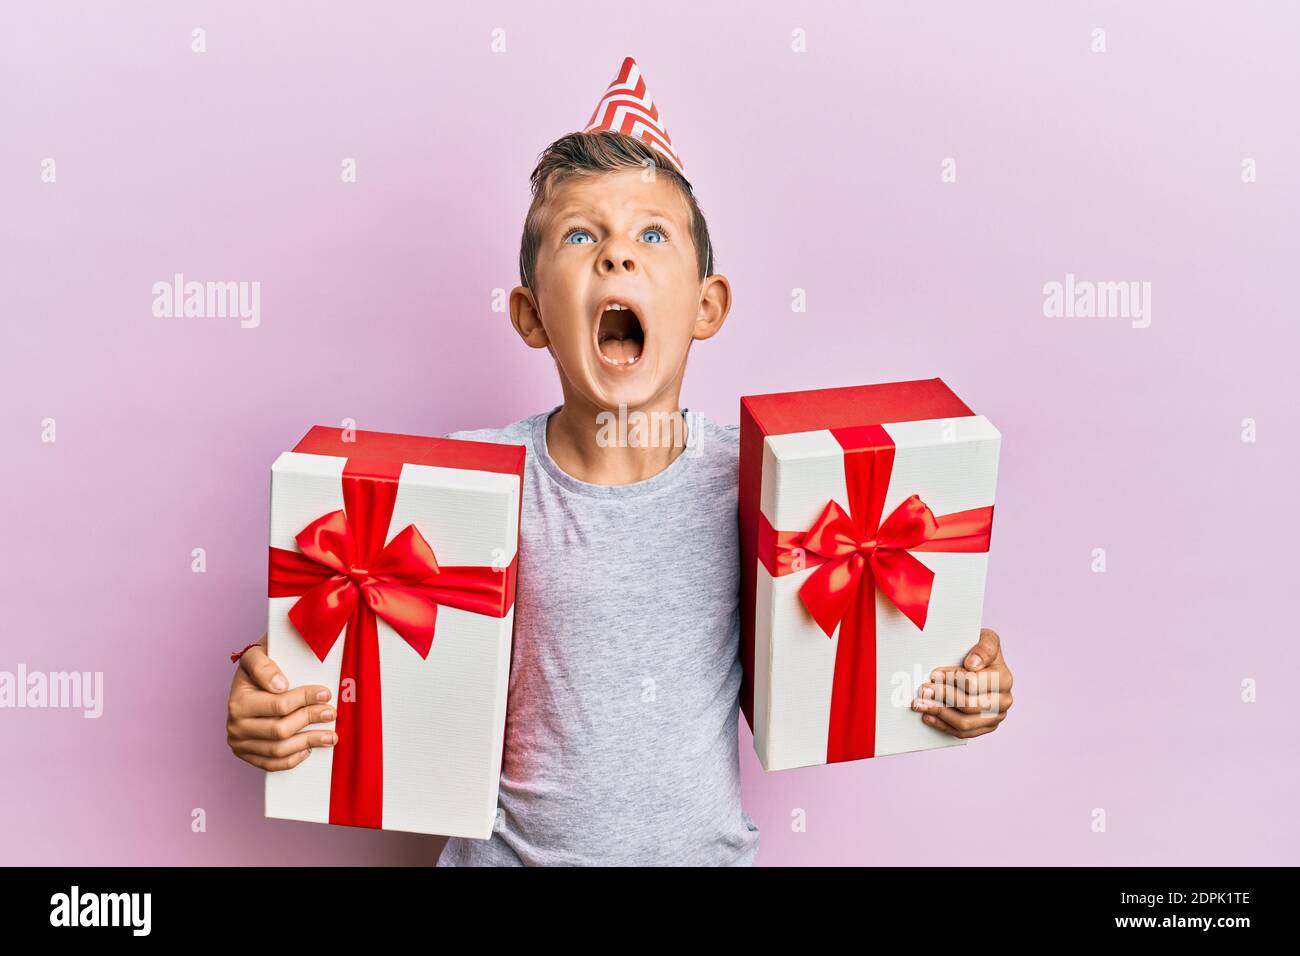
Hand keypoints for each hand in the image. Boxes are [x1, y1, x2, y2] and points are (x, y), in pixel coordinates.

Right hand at [226, 633, 337, 770]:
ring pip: (278, 750)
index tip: (326, 694)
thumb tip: (281, 685)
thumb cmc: (258, 667)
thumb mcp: (257, 656)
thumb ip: (265, 665)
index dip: (306, 699)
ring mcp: (239, 743)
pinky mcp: (246, 755)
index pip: (279, 705)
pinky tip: (309, 749)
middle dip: (310, 720)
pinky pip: (271, 765)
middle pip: (280, 730)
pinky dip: (292, 759)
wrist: (247, 681)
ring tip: (330, 735)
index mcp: (238, 702)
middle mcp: (235, 725)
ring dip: (308, 742)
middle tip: (331, 713)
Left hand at [911, 627, 1012, 738]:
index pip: (974, 683)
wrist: (979, 663)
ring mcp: (996, 716)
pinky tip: (928, 717)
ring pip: (965, 722)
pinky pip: (964, 733)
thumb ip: (984, 647)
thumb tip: (973, 664)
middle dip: (942, 697)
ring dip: (939, 713)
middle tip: (922, 690)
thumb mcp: (985, 638)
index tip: (934, 674)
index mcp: (1004, 678)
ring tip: (920, 704)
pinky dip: (943, 726)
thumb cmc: (978, 649)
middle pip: (969, 705)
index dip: (951, 679)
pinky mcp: (985, 727)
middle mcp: (1005, 700)